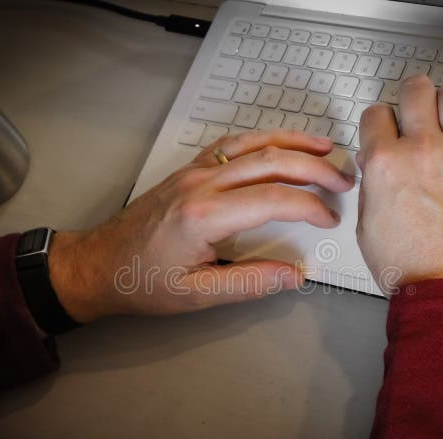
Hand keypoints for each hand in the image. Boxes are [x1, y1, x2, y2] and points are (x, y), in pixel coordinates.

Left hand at [48, 130, 354, 320]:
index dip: (310, 206)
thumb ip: (250, 284)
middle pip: (270, 161)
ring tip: (325, 148)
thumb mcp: (197, 295)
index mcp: (205, 216)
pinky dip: (261, 139)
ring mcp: (193, 172)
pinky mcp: (187, 170)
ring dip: (292, 142)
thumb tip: (294, 275)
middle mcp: (201, 184)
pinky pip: (230, 144)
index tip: (329, 219)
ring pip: (252, 144)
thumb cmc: (142, 281)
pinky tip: (278, 144)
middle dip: (313, 167)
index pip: (273, 198)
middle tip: (343, 180)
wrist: (98, 264)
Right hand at [356, 75, 442, 294]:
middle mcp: (423, 151)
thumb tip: (376, 174)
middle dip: (411, 95)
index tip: (383, 126)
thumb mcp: (368, 230)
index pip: (375, 114)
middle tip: (413, 104)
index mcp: (385, 165)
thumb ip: (371, 191)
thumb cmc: (412, 271)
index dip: (377, 119)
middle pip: (416, 92)